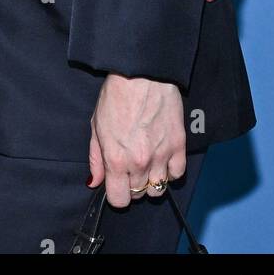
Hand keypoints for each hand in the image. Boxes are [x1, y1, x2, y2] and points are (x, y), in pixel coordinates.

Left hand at [87, 73, 185, 208]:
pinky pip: (177, 174)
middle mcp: (139, 163)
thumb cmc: (116, 95)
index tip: (116, 183)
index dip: (116, 194)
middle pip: (138, 195)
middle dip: (132, 184)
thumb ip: (96, 158)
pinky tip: (162, 158)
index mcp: (116, 159)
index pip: (119, 200)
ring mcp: (161, 156)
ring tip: (147, 163)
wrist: (142, 74)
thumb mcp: (96, 125)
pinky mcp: (178, 146)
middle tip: (130, 165)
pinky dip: (170, 171)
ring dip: (151, 180)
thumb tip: (95, 182)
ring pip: (158, 189)